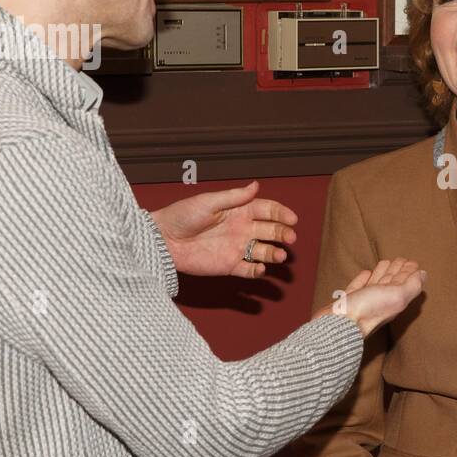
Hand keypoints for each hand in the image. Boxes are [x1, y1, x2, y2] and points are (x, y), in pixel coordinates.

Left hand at [151, 181, 294, 277]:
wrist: (163, 240)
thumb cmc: (183, 215)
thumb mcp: (209, 202)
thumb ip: (234, 196)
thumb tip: (256, 185)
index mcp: (239, 211)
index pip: (267, 210)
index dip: (281, 214)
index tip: (292, 219)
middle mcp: (242, 229)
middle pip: (271, 230)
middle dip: (283, 234)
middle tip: (290, 238)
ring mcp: (237, 248)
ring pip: (264, 251)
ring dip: (274, 253)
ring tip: (279, 256)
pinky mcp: (229, 265)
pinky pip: (248, 270)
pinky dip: (257, 271)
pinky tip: (260, 268)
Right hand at [314, 259, 425, 338]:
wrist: (338, 324)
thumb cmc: (367, 310)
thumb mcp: (397, 296)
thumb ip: (411, 285)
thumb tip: (423, 274)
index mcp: (394, 300)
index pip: (405, 282)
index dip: (409, 271)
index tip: (412, 262)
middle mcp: (380, 301)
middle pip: (391, 282)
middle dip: (397, 270)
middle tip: (401, 260)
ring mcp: (363, 301)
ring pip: (376, 283)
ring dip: (382, 272)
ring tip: (385, 263)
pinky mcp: (348, 301)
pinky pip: (358, 287)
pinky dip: (363, 279)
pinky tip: (365, 274)